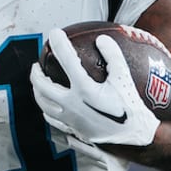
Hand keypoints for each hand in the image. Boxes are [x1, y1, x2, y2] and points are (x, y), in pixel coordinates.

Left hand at [30, 28, 160, 146]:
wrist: (134, 137)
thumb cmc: (131, 106)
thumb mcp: (125, 78)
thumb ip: (114, 56)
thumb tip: (102, 39)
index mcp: (85, 89)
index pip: (67, 60)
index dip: (59, 43)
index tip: (54, 33)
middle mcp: (73, 104)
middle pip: (43, 86)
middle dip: (35, 73)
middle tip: (36, 64)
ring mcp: (70, 119)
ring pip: (43, 104)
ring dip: (37, 91)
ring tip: (38, 83)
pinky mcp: (73, 130)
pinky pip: (52, 119)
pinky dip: (46, 109)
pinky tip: (48, 106)